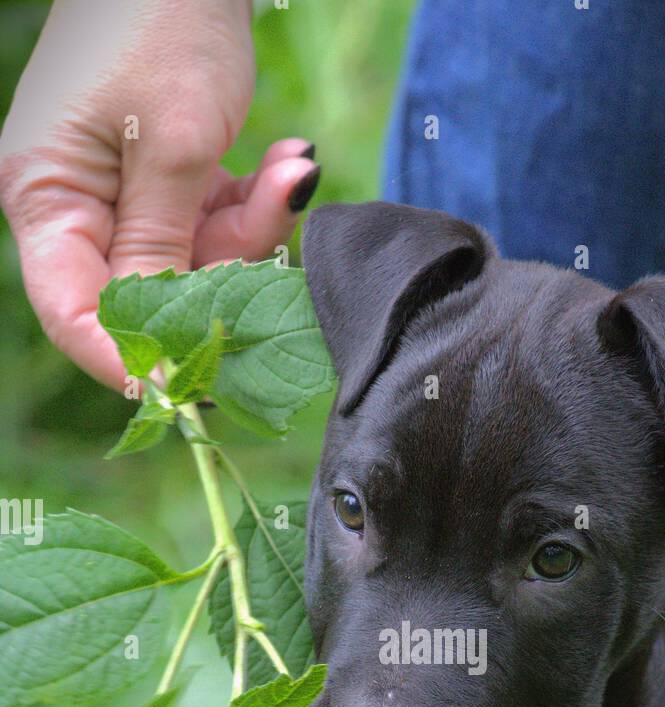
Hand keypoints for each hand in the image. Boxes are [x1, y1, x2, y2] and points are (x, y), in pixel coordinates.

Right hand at [0, 0, 319, 387]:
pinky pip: (210, 226)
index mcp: (46, 199)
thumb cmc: (162, 23)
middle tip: (277, 220)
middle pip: (146, 293)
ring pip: (192, 264)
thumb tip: (160, 346)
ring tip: (290, 168)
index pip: (75, 314)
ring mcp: (119, 193)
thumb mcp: (175, 148)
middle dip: (223, 273)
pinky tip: (284, 161)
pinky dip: (251, 205)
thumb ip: (165, 252)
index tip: (200, 384)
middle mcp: (73, 205)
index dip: (133, 358)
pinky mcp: (162, 180)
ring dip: (253, 231)